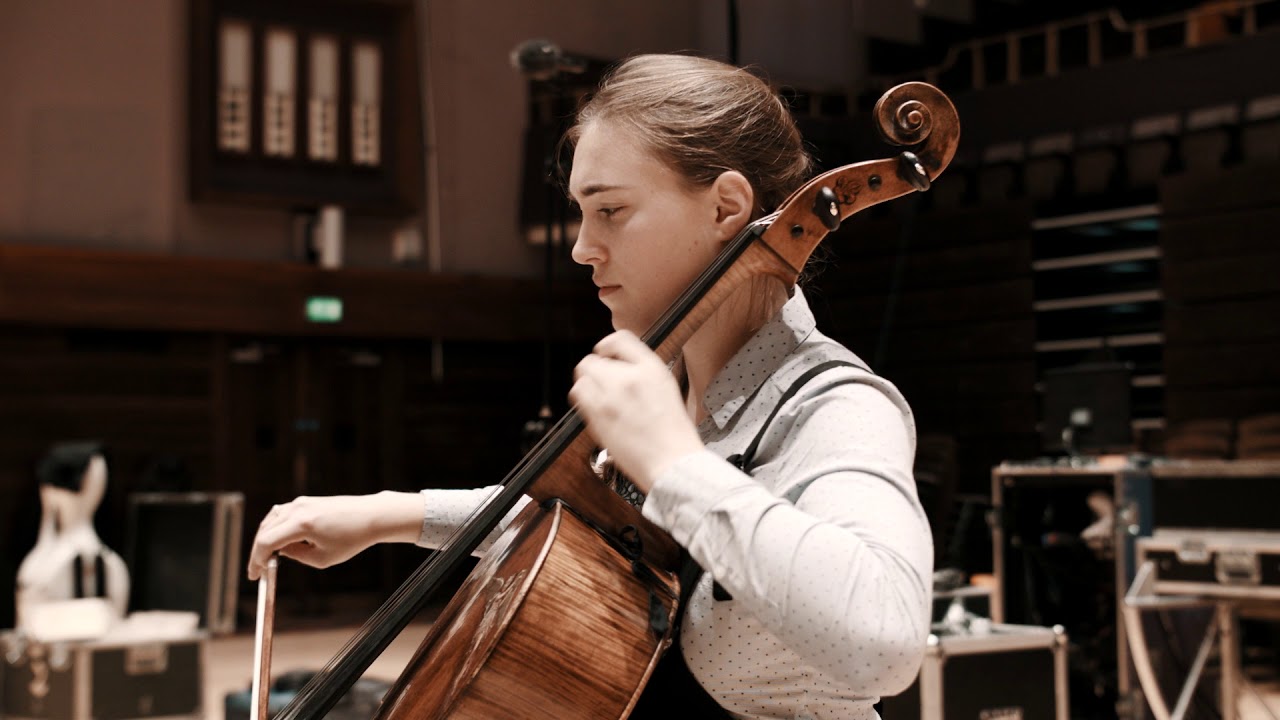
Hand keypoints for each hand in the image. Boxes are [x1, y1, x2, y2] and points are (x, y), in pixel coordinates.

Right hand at [246, 491, 422, 579]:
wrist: (371, 516)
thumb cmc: (352, 538)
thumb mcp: (322, 558)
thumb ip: (297, 556)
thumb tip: (279, 552)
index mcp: (301, 523)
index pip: (266, 542)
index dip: (256, 561)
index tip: (254, 576)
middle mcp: (297, 509)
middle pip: (264, 531)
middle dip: (258, 552)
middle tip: (258, 570)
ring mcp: (300, 502)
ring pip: (270, 521)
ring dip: (265, 539)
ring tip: (266, 559)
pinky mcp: (305, 501)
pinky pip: (281, 515)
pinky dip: (275, 529)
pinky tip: (277, 543)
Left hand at [569, 330, 703, 492]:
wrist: (671, 462)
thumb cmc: (673, 432)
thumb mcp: (668, 387)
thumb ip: (643, 371)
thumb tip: (620, 364)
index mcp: (651, 369)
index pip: (620, 339)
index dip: (607, 346)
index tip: (604, 353)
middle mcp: (629, 379)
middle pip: (592, 359)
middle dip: (595, 368)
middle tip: (602, 381)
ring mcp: (610, 398)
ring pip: (581, 377)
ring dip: (586, 383)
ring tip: (598, 395)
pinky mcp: (597, 417)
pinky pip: (578, 397)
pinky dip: (582, 400)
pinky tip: (596, 409)